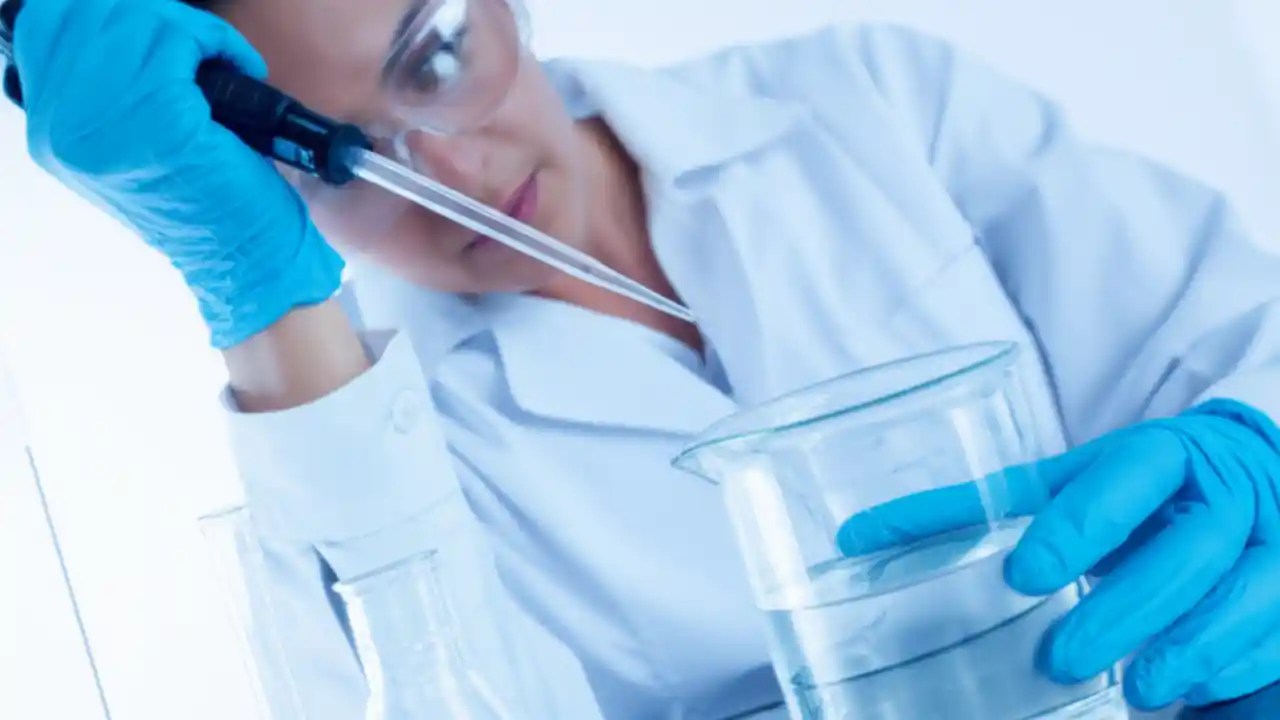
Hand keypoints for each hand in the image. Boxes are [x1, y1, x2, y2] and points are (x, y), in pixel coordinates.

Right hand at [15, 0, 342, 347]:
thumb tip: (123, 19)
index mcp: (50, 132)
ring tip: (222, 59)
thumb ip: (107, 89)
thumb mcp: (132, 142)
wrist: (246, 260)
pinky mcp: (160, 125)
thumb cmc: (207, 199)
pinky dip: (220, 43)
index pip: (47, 25)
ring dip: (192, 29)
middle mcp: (63, 129)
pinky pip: (182, 42)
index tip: (156, 34)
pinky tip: (242, 67)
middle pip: (91, 13)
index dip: (106, 14)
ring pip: (139, 22)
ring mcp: (106, 126)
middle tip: (198, 45)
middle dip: (155, 16)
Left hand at [836, 399, 1279, 710]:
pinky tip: (1185, 691)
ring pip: (1247, 590)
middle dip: (1127, 605)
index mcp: (1154, 455)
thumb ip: (968, 512)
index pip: (1123, 478)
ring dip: (1188, 645)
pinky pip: (1276, 627)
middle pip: (1188, 546)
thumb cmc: (1127, 494)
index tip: (1025, 576)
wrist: (1246, 480)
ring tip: (1137, 690)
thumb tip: (854, 539)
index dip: (1080, 525)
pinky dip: (1232, 662)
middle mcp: (1217, 493)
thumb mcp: (1056, 488)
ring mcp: (1266, 539)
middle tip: (1061, 656)